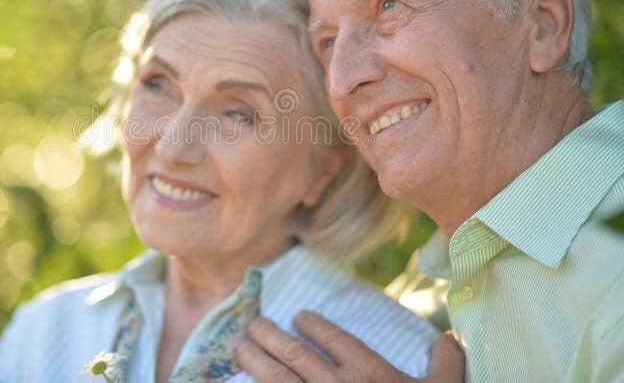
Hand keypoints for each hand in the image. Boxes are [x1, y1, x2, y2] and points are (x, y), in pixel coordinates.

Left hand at [236, 311, 463, 382]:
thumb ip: (446, 363)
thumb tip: (452, 336)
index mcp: (371, 373)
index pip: (335, 338)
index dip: (314, 325)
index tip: (299, 317)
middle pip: (296, 354)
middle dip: (272, 336)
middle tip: (254, 325)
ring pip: (278, 380)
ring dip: (257, 362)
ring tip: (241, 348)